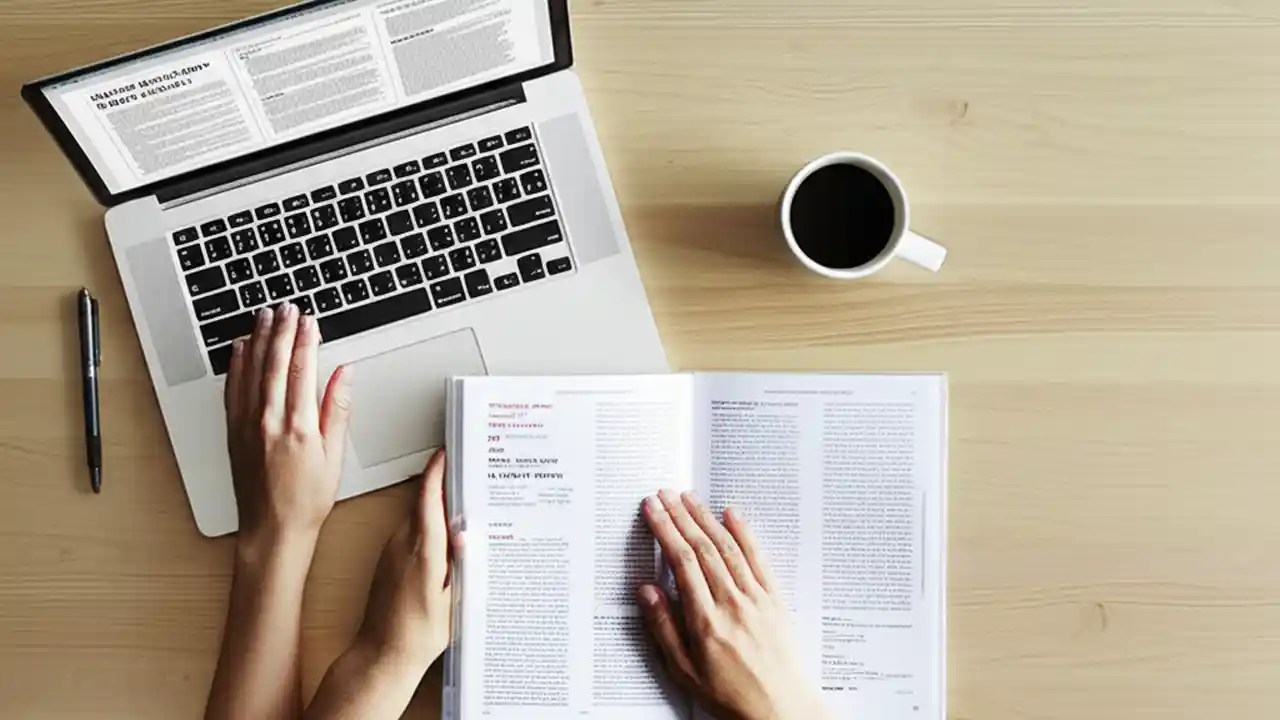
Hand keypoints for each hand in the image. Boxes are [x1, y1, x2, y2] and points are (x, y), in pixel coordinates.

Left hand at [225, 304, 351, 547]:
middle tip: (286, 307)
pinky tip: (239, 349)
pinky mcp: (233, 432)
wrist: (272, 529)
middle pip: (273, 363)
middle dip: (280, 330)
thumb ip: (337, 410)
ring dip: (257, 339)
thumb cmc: (306, 499)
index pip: (302, 369)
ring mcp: (246, 425)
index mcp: (297, 426)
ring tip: (264, 316)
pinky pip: (232, 389)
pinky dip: (235, 364)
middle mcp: (268, 421)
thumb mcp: (334, 455)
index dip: (305, 340)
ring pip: (250, 371)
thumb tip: (343, 376)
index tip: (309, 320)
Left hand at [354, 449, 453, 672]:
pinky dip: (427, 528)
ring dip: (436, 509)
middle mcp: (402, 545)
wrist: (381, 656)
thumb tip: (468, 533)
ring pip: (417, 517)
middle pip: (423, 503)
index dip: (437, 472)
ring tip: (464, 511)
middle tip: (469, 479)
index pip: (427, 499)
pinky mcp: (387, 560)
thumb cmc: (417, 635)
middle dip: (444, 487)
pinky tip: (445, 542)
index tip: (447, 455)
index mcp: (421, 551)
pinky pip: (410, 533)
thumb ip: (461, 564)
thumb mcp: (454, 601)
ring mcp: (391, 551)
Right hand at [638, 490, 828, 719]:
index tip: (652, 509)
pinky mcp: (774, 599)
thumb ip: (663, 628)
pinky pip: (758, 558)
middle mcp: (731, 602)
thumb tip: (646, 590)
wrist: (779, 709)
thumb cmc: (729, 695)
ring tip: (689, 497)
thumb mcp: (684, 671)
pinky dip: (744, 533)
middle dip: (680, 516)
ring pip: (727, 547)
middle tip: (664, 493)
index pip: (680, 561)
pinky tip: (732, 514)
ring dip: (706, 518)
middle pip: (701, 547)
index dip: (664, 530)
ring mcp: (756, 598)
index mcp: (705, 620)